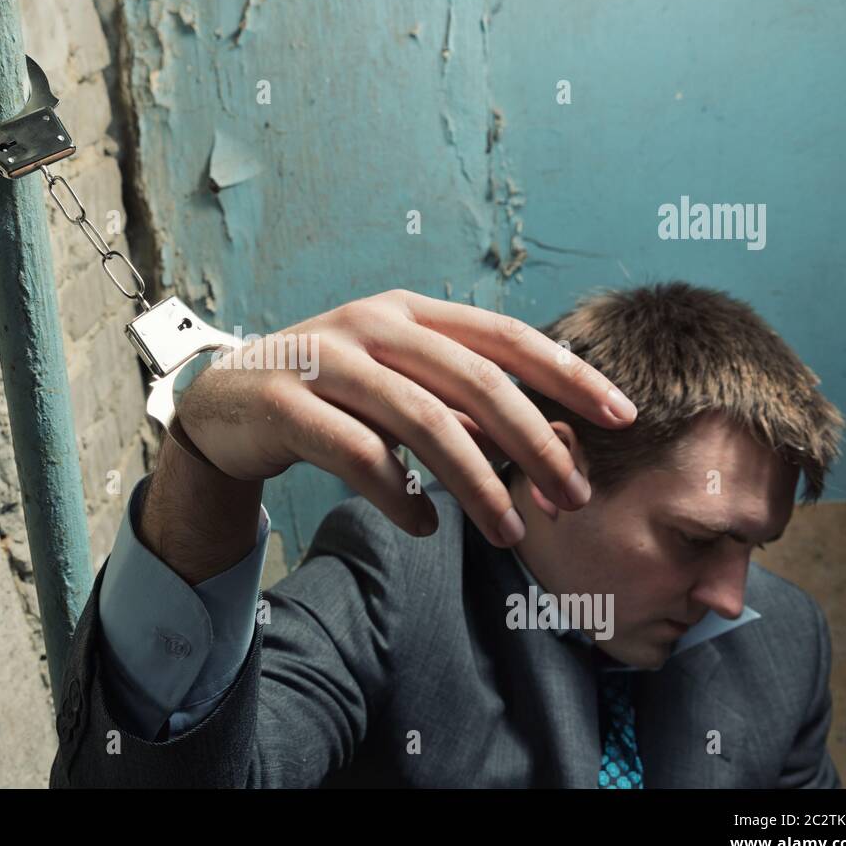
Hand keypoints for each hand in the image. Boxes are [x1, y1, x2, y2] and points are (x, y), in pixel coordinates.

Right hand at [173, 289, 636, 547]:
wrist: (225, 405)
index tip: (620, 416)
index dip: (567, 374)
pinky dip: (398, 494)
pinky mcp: (286, 403)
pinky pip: (358, 454)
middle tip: (574, 497)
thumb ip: (469, 414)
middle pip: (474, 380)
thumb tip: (555, 450)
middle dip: (534, 442)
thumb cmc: (332, 398)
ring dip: (476, 483)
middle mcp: (373, 325)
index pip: (504, 336)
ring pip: (422, 421)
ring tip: (509, 533)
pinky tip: (422, 524)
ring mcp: (327, 360)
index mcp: (411, 312)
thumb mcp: (405, 395)